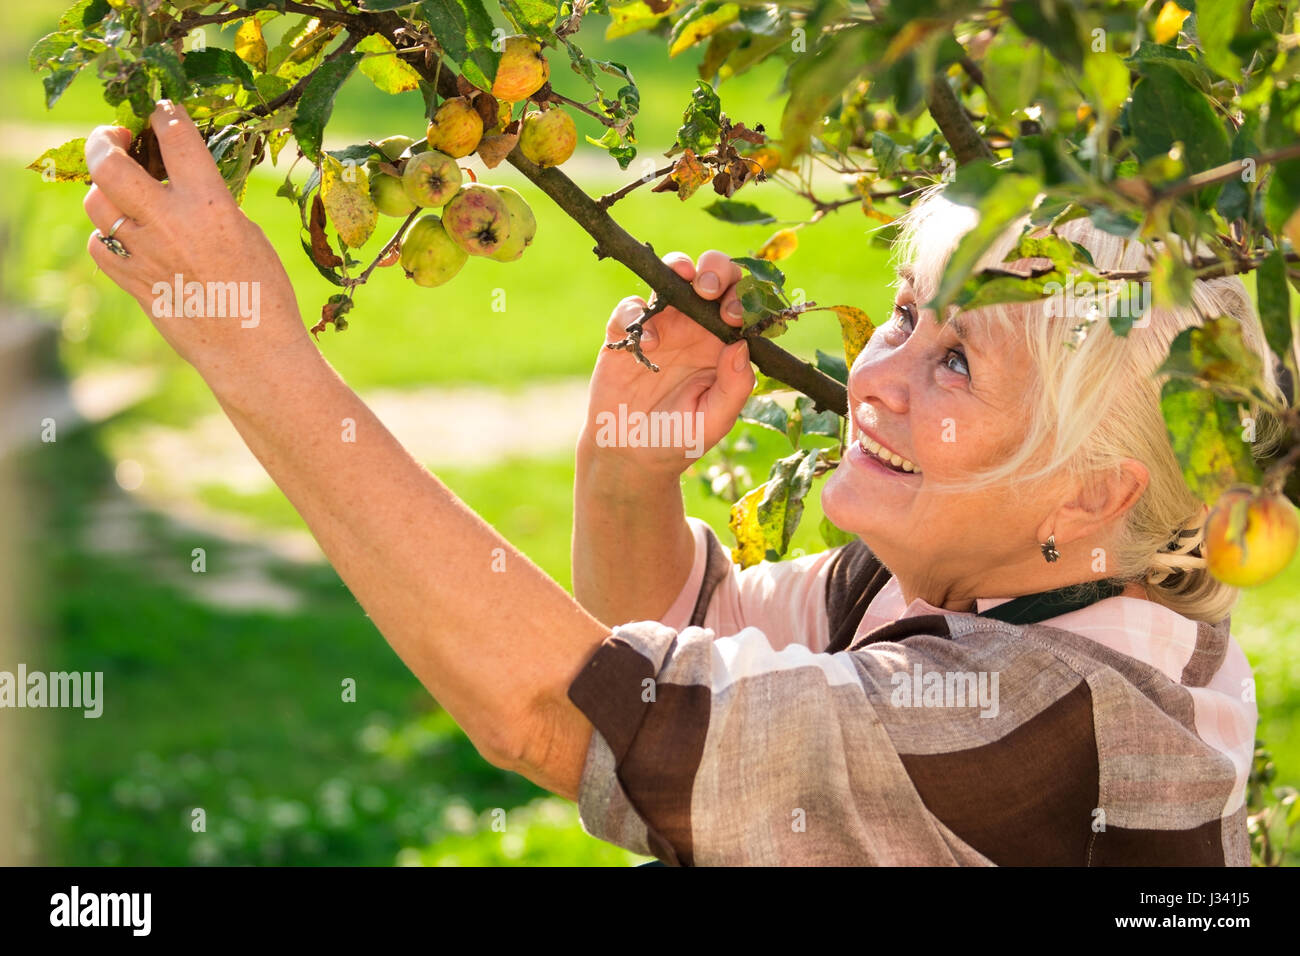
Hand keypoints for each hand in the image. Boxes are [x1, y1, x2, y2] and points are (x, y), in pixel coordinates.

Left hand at [82, 100, 310, 391]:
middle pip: (109, 164)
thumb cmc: (265, 293)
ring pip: (95, 203)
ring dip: (103, 189)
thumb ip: (212, 204)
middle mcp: (169, 224)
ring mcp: (144, 254)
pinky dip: (106, 235)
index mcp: (209, 205)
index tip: (163, 112)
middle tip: (117, 139)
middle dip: (105, 141)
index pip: (175, 138)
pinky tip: (125, 236)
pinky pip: (100, 245)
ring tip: (120, 189)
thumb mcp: (249, 234)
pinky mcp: (132, 282)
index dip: (165, 115)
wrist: (253, 350)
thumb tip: (184, 183)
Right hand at [581, 249, 754, 476]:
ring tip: (683, 279)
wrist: (631, 454)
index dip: (744, 298)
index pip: (742, 304)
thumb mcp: (715, 420)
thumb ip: (734, 387)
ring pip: (671, 275)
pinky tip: (647, 344)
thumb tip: (743, 345)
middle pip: (711, 276)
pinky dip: (637, 313)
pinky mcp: (626, 333)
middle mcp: (695, 327)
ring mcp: (660, 325)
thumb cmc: (679, 438)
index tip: (735, 316)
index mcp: (723, 343)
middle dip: (716, 269)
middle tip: (709, 288)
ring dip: (679, 266)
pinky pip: (630, 307)